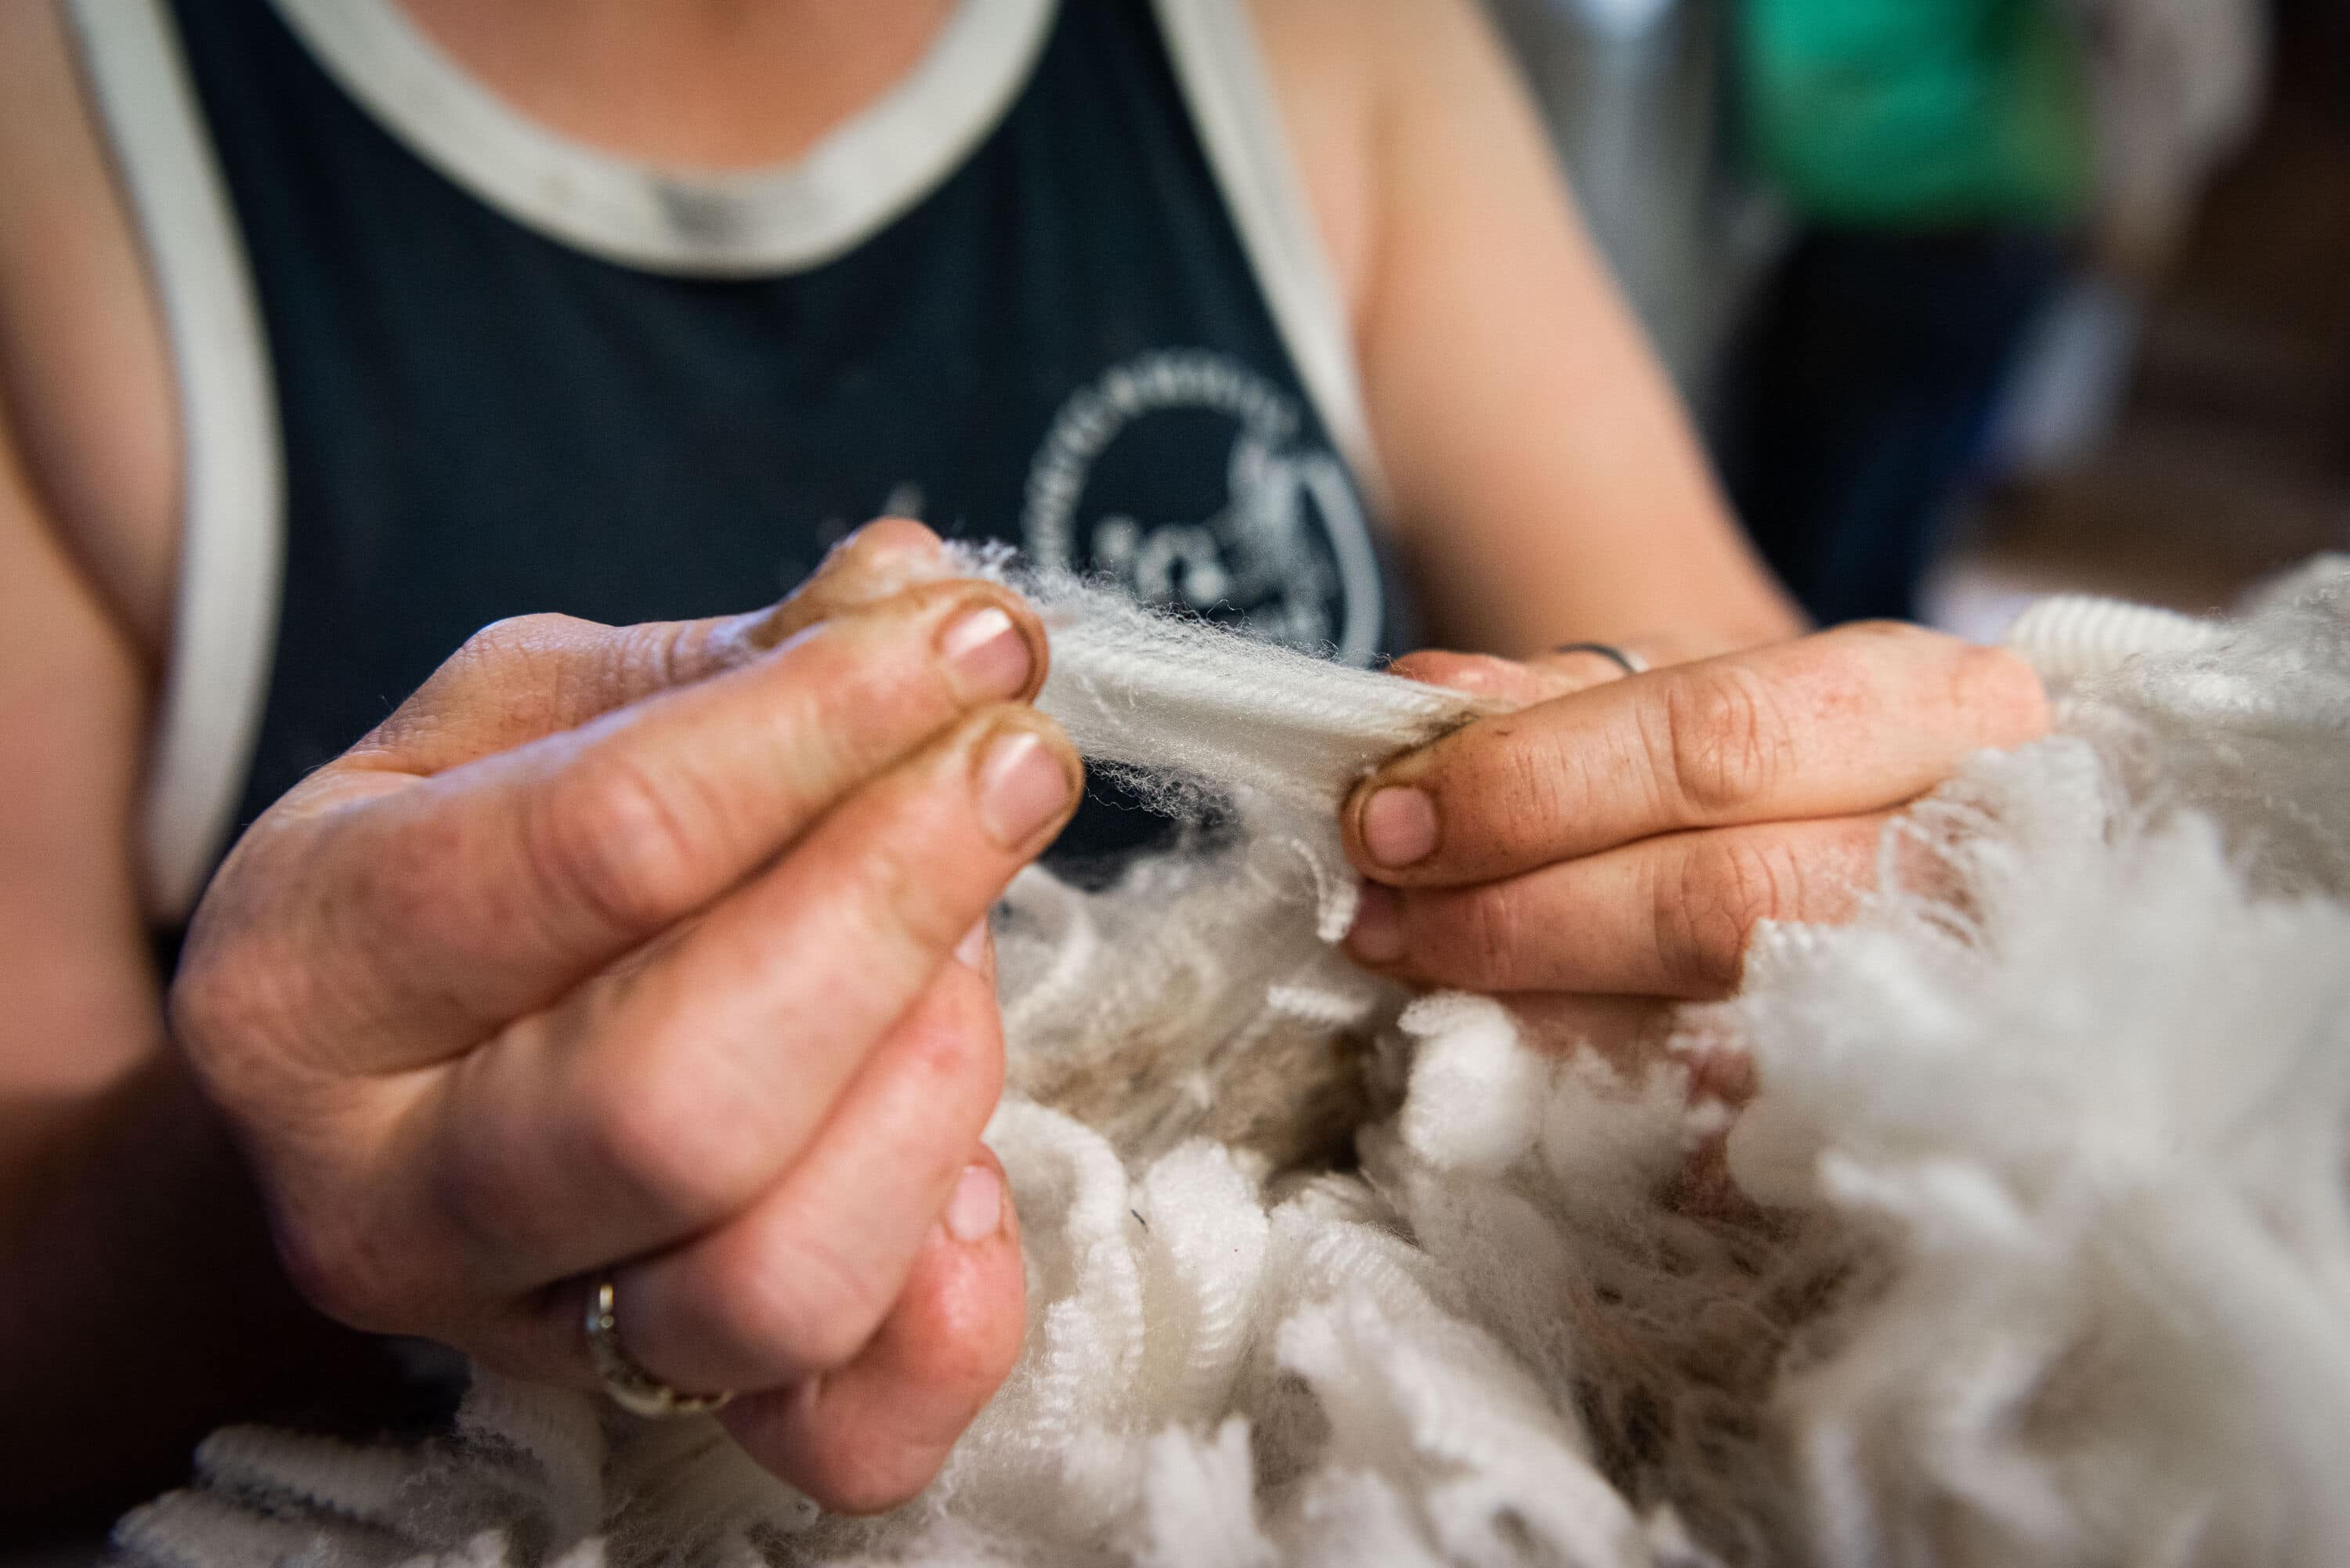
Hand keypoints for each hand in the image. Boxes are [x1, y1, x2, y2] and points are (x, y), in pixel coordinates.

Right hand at [171, 521, 1079, 1511]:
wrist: (379, 1082)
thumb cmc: (470, 872)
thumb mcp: (534, 718)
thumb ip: (727, 663)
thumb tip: (915, 584)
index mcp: (315, 964)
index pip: (608, 847)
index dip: (828, 731)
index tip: (974, 641)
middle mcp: (389, 1189)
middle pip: (686, 1096)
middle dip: (896, 904)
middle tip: (1013, 769)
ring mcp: (527, 1330)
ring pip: (773, 1279)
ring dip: (933, 1085)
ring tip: (970, 952)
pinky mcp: (662, 1416)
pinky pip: (844, 1434)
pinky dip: (953, 1313)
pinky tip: (978, 1174)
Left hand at [1341, 624, 2047, 1084]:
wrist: (1945, 851)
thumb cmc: (1803, 760)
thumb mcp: (1703, 684)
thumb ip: (1561, 697)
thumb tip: (1423, 703)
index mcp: (1948, 708)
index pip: (1716, 743)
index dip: (1531, 786)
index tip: (1386, 817)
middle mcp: (1983, 860)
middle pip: (1724, 898)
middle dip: (1517, 908)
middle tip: (1379, 913)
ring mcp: (1974, 1010)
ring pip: (1729, 1030)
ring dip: (1539, 1006)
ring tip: (1419, 971)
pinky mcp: (1917, 1122)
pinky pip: (1747, 1142)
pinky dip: (1615, 1105)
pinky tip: (1522, 1065)